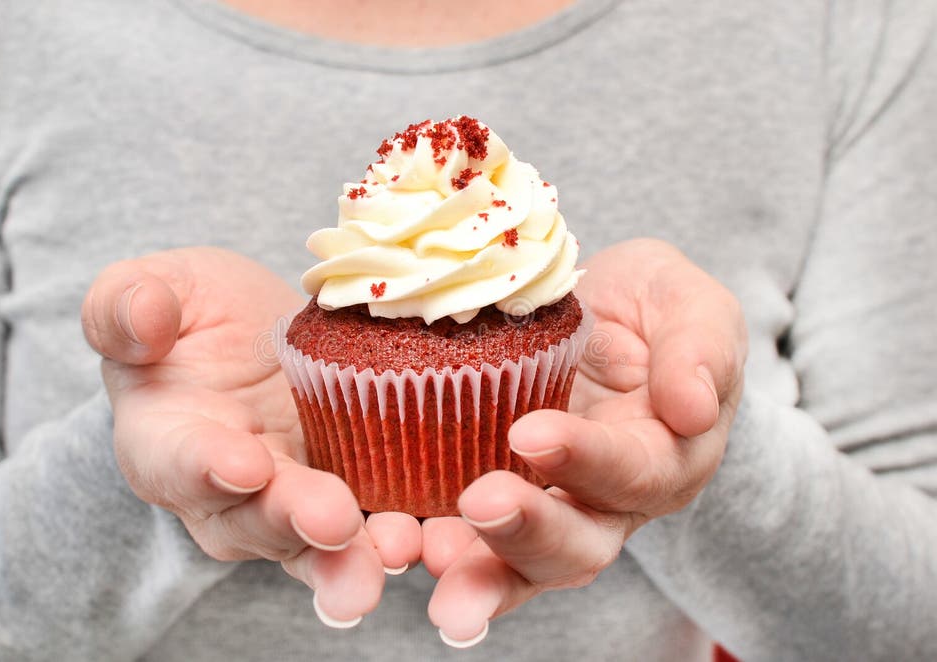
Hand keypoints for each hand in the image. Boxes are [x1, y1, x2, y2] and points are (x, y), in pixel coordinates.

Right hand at [81, 247, 419, 626]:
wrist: (254, 342)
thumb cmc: (194, 317)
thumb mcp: (157, 289)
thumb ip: (127, 303)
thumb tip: (142, 319)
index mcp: (166, 442)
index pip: (179, 460)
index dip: (209, 466)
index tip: (245, 466)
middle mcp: (228, 493)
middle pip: (258, 518)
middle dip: (297, 521)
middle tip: (335, 523)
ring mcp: (294, 503)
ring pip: (319, 544)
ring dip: (356, 556)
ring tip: (395, 551)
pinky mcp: (353, 498)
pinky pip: (374, 530)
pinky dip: (406, 539)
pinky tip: (439, 541)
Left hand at [422, 238, 747, 644]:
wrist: (601, 317)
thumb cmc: (653, 309)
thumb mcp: (690, 305)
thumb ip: (700, 347)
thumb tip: (694, 408)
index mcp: (664, 455)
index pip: (634, 471)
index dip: (586, 459)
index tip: (531, 433)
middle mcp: (607, 501)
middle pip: (578, 544)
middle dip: (529, 532)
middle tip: (480, 504)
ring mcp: (548, 507)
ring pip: (520, 564)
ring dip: (478, 573)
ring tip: (430, 559)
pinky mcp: (495, 499)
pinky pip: (469, 542)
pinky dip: (436, 552)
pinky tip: (392, 548)